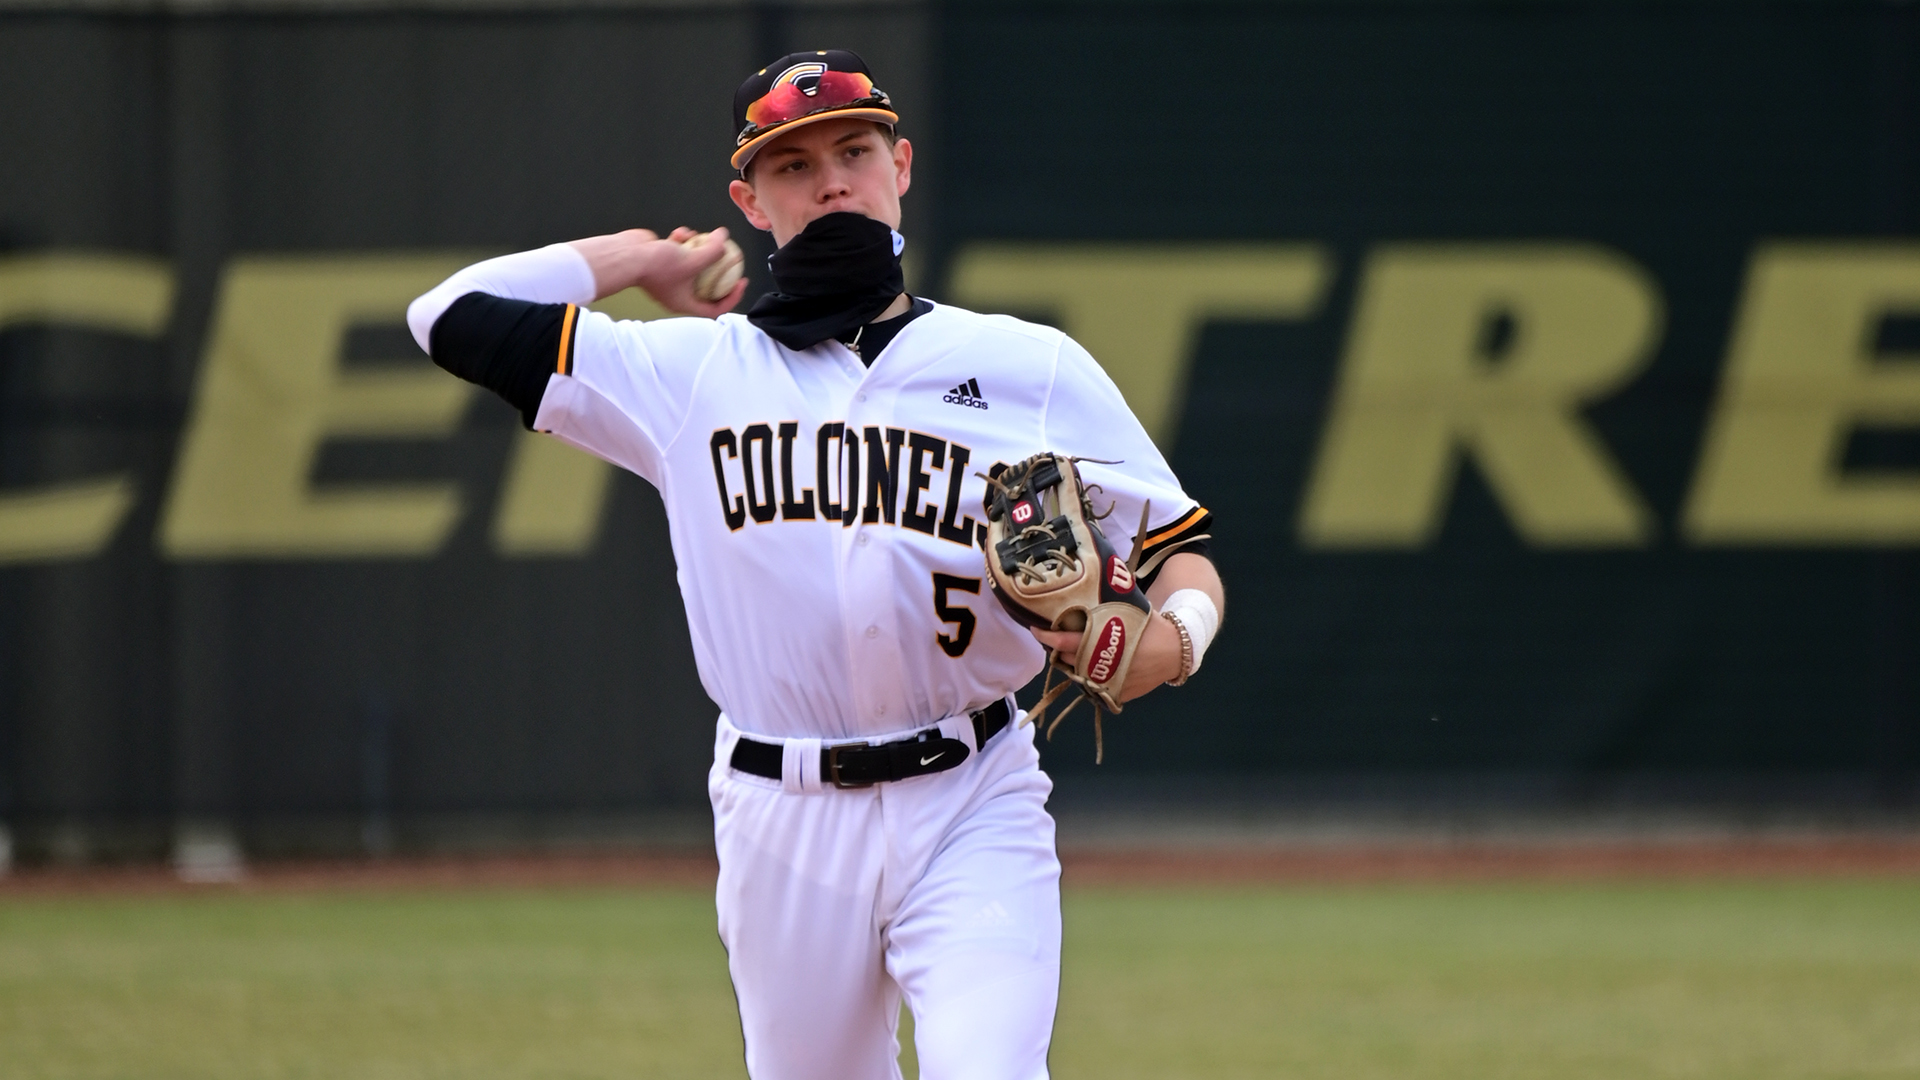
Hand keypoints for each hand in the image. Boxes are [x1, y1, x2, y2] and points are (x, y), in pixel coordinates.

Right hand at [568, 226, 748, 317]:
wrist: (626, 255)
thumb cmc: (657, 265)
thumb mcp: (693, 260)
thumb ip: (713, 250)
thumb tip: (725, 237)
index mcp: (684, 303)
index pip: (715, 308)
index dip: (732, 297)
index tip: (742, 282)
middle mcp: (676, 292)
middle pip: (706, 285)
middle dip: (719, 270)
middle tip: (733, 259)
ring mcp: (669, 276)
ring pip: (692, 264)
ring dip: (698, 249)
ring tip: (700, 238)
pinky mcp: (661, 261)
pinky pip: (678, 252)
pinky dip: (682, 242)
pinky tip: (681, 233)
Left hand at [1029, 611, 1182, 703]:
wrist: (1176, 651)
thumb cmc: (1151, 626)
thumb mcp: (1127, 611)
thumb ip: (1104, 609)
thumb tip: (1083, 590)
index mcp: (1102, 642)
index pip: (1064, 642)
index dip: (1047, 636)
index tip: (1036, 628)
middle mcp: (1101, 666)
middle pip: (1067, 660)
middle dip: (1059, 650)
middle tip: (1056, 638)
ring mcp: (1108, 683)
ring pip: (1078, 675)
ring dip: (1073, 663)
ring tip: (1076, 651)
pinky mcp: (1115, 694)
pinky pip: (1094, 686)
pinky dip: (1090, 675)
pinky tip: (1094, 664)